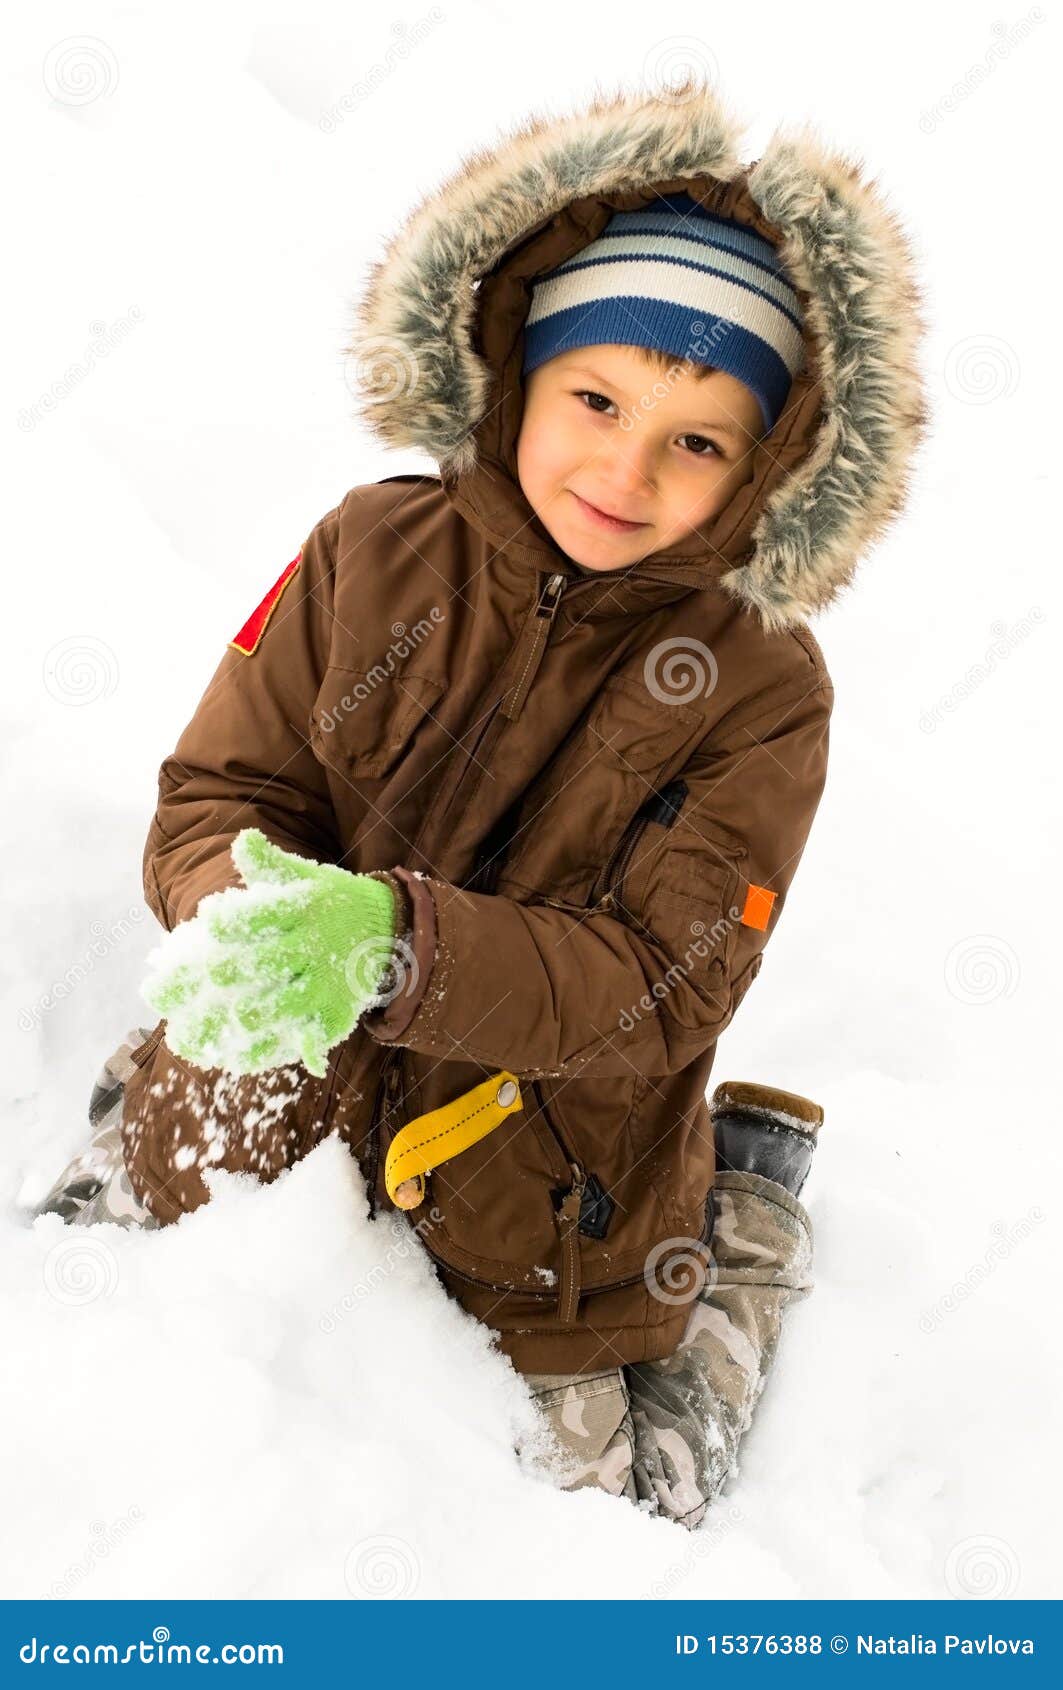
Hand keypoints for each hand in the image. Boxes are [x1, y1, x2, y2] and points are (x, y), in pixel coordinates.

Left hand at [140, 829, 399, 1077]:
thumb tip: (241, 840)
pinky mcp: (334, 1013)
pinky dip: (278, 1050)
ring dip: (259, 1015)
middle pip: (272, 961)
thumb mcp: (306, 877)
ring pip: (289, 1003)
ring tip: (233, 1020)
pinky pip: (306, 1036)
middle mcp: (314, 947)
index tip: (208, 919)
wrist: (388, 929)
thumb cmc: (330, 901)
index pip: (269, 914)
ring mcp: (325, 984)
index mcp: (304, 910)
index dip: (238, 918)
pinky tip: (243, 1059)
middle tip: (210, 977)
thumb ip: (269, 863)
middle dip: (237, 970)